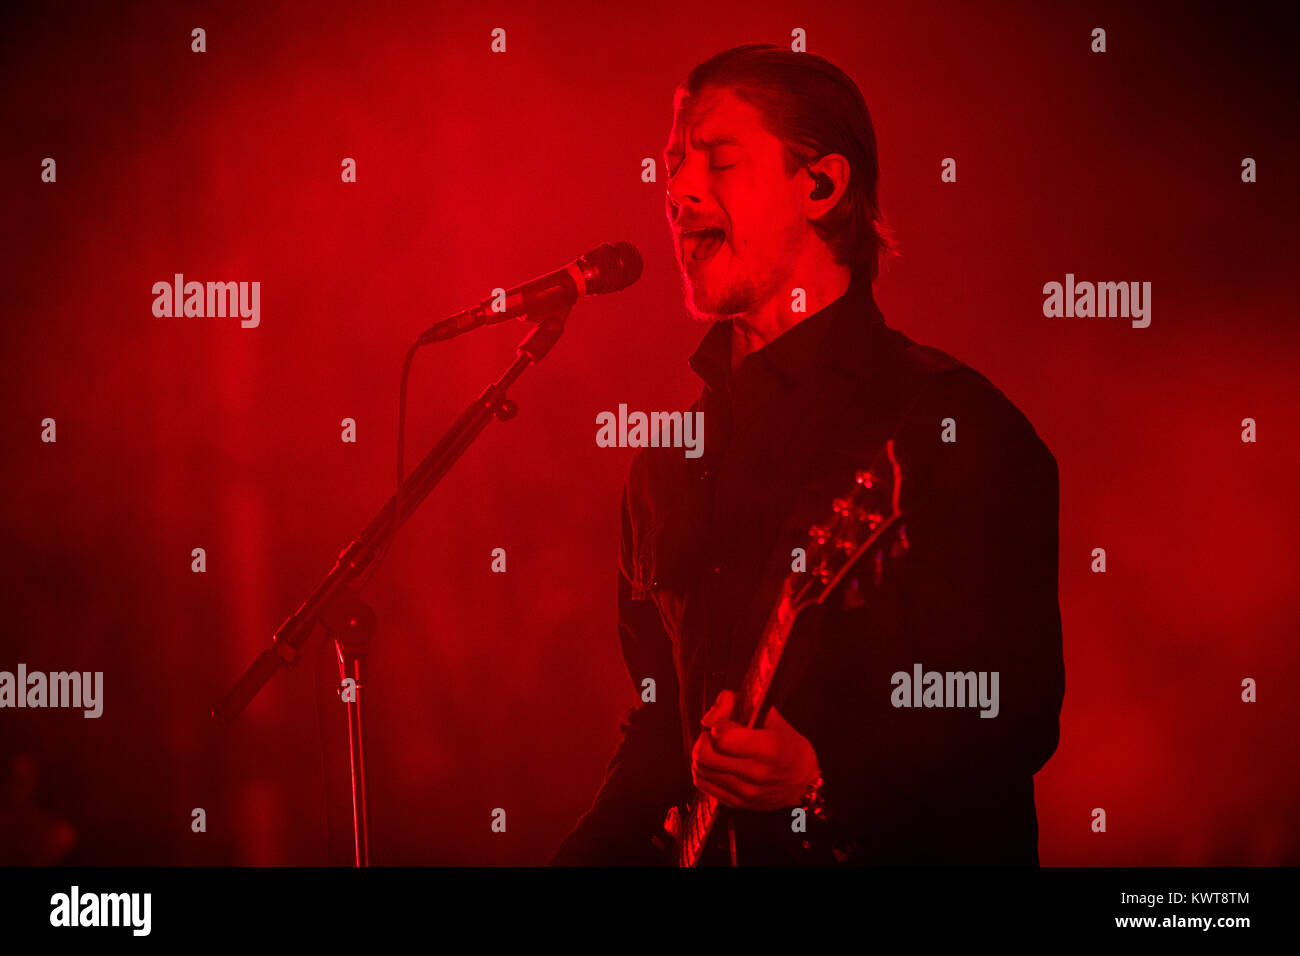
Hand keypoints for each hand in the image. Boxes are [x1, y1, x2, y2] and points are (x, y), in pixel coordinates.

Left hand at [691, 690, 819, 810]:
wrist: (803, 783)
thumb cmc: (788, 745)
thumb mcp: (771, 716)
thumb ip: (737, 704)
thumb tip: (709, 717)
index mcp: (768, 749)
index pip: (722, 738)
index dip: (717, 725)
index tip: (725, 724)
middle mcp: (756, 773)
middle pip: (705, 754)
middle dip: (704, 739)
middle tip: (715, 735)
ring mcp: (745, 792)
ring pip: (700, 770)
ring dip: (702, 754)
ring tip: (716, 749)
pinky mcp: (736, 803)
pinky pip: (703, 785)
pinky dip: (703, 771)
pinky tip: (715, 763)